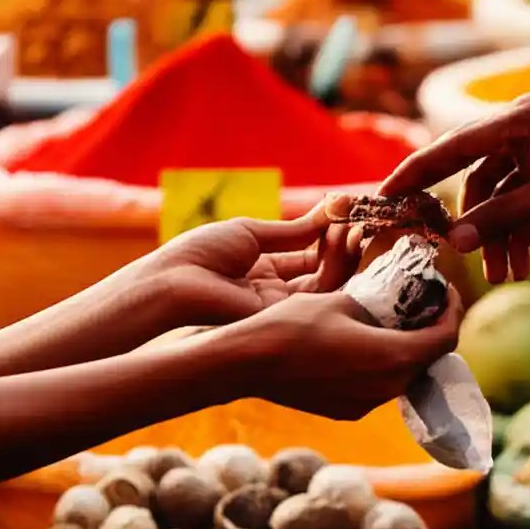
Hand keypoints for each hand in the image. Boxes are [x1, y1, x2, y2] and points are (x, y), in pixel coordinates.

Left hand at [142, 204, 361, 326]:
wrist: (173, 284)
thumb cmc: (200, 254)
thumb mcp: (251, 232)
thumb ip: (294, 229)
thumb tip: (329, 211)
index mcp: (263, 269)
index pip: (308, 254)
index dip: (328, 235)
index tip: (345, 212)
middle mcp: (276, 292)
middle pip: (323, 269)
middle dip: (342, 244)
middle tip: (356, 220)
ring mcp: (282, 307)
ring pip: (329, 282)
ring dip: (344, 253)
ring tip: (353, 227)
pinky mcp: (287, 317)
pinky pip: (322, 293)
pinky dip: (338, 267)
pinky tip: (344, 242)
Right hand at [217, 286, 463, 420]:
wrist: (247, 364)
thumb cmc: (292, 325)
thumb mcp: (342, 299)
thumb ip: (379, 300)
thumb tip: (396, 293)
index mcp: (393, 358)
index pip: (445, 338)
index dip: (453, 311)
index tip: (446, 291)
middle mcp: (386, 388)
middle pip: (427, 358)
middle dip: (430, 328)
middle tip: (422, 301)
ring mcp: (366, 404)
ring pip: (404, 373)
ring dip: (406, 346)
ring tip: (393, 318)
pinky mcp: (346, 409)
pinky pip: (379, 385)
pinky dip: (383, 363)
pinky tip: (365, 340)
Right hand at [379, 95, 529, 282]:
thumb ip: (498, 219)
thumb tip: (452, 243)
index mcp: (516, 120)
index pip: (450, 147)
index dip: (415, 173)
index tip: (385, 195)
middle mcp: (519, 125)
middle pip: (470, 172)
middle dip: (462, 218)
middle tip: (433, 244)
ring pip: (495, 192)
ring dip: (494, 233)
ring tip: (499, 275)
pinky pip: (517, 195)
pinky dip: (514, 227)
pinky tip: (516, 264)